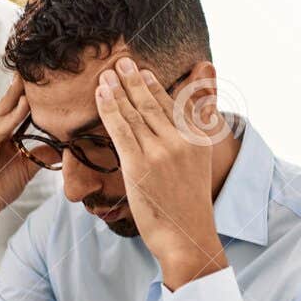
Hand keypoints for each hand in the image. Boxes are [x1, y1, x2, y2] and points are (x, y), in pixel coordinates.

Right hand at [0, 75, 41, 260]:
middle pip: (10, 99)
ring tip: (42, 77)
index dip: (33, 89)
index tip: (54, 75)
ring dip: (23, 95)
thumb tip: (66, 144)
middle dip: (29, 84)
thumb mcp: (25, 166)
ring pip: (4, 109)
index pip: (15, 101)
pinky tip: (26, 106)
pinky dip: (12, 118)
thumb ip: (42, 152)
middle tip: (49, 62)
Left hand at [95, 57, 227, 289]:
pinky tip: (101, 94)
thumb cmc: (189, 209)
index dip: (154, 86)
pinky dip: (110, 108)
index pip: (173, 105)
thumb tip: (191, 122)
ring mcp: (160, 152)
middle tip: (120, 61)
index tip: (142, 71)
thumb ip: (193, 140)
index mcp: (196, 141)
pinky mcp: (139, 165)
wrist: (187, 238)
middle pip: (152, 103)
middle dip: (134, 80)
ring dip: (118, 89)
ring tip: (106, 73)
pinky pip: (121, 129)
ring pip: (135, 113)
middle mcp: (180, 141)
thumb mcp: (199, 169)